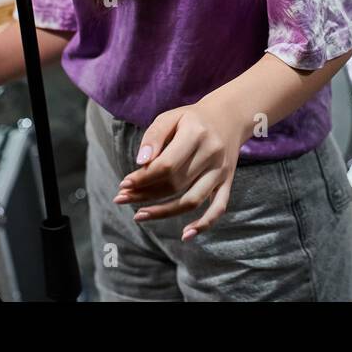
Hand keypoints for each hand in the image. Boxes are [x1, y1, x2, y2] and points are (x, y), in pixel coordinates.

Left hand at [113, 97, 250, 241]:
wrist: (229, 116)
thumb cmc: (192, 119)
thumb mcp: (170, 117)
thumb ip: (154, 137)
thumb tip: (140, 163)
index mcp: (196, 134)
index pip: (167, 165)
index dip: (143, 178)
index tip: (123, 185)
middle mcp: (212, 154)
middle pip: (176, 184)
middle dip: (145, 195)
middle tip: (122, 198)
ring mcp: (221, 171)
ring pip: (192, 200)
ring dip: (164, 212)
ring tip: (139, 215)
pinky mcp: (227, 182)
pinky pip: (218, 208)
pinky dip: (204, 224)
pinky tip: (185, 235)